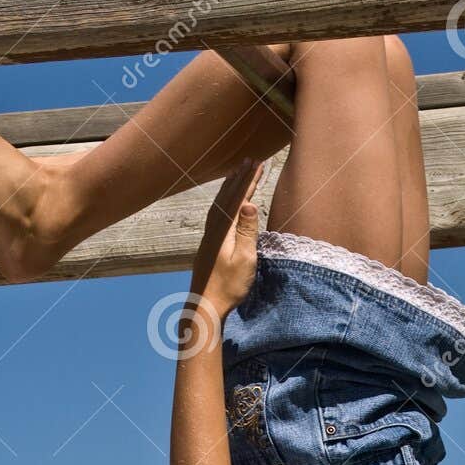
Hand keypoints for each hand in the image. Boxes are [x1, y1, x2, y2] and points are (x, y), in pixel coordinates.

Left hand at [189, 160, 264, 320]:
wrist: (205, 304)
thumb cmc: (229, 286)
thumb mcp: (245, 259)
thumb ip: (247, 230)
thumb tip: (250, 202)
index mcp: (225, 229)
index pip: (239, 197)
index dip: (249, 180)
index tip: (258, 164)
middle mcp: (214, 227)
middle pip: (228, 195)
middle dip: (240, 177)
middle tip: (250, 160)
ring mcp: (209, 235)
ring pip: (219, 202)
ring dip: (230, 186)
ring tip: (238, 173)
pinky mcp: (207, 243)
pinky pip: (215, 212)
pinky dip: (222, 200)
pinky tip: (224, 201)